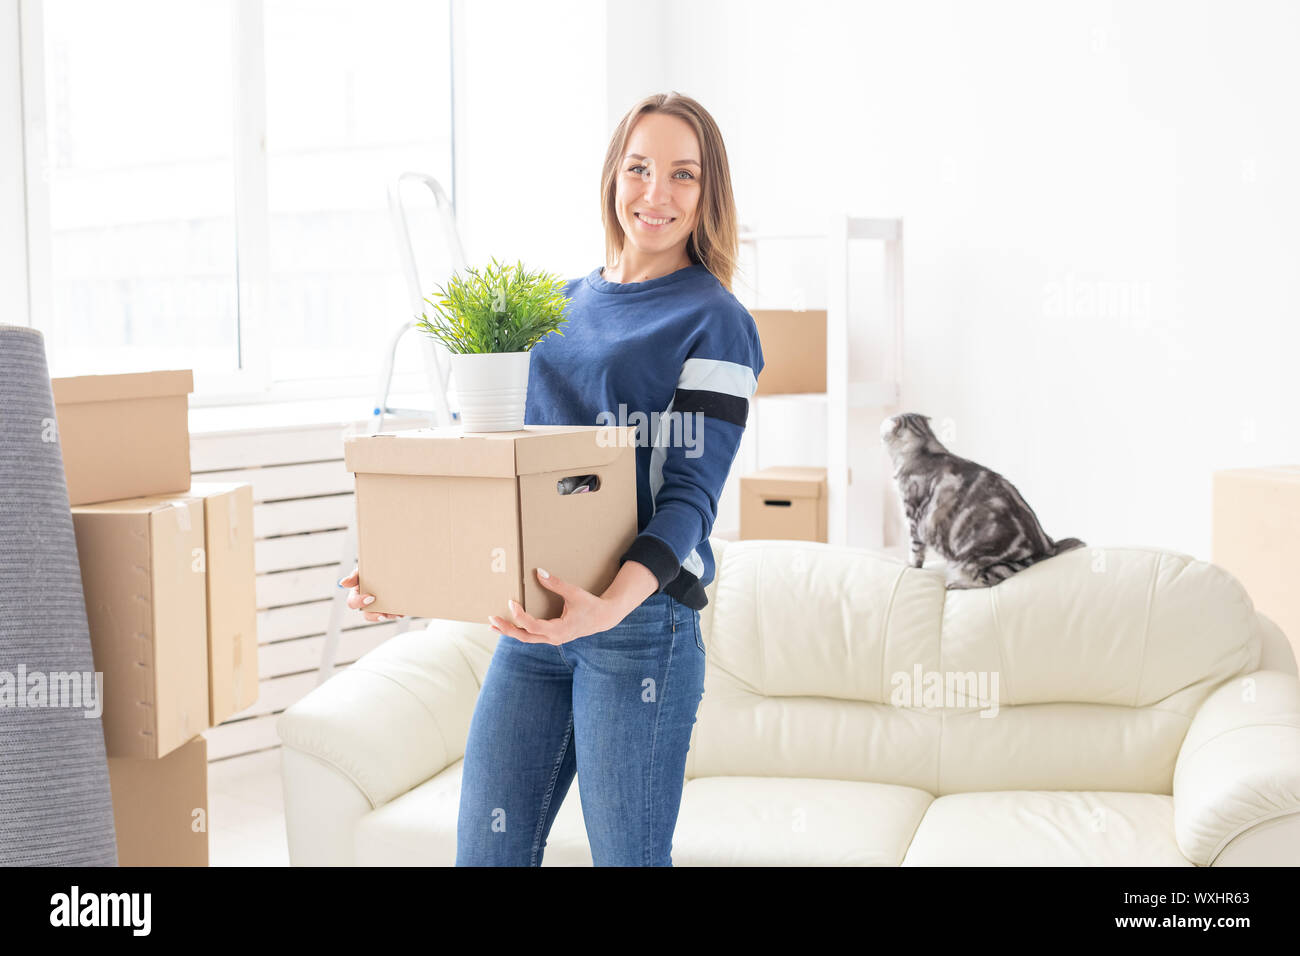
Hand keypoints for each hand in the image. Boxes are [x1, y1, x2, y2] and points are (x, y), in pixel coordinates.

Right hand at [339, 567, 403, 622]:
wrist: (392, 563)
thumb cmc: (373, 566)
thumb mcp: (364, 568)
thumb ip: (355, 575)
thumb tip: (342, 583)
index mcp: (358, 593)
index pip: (353, 603)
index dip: (360, 602)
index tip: (371, 597)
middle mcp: (367, 602)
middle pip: (367, 615)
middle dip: (374, 616)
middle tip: (383, 614)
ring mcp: (380, 605)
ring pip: (381, 616)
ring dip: (388, 616)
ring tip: (395, 613)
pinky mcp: (391, 606)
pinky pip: (393, 614)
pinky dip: (398, 613)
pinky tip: (402, 611)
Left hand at [488, 568, 622, 644]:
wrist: (603, 618)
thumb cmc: (590, 605)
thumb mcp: (574, 593)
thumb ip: (556, 584)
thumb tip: (538, 572)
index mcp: (559, 630)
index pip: (532, 626)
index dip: (519, 616)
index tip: (511, 602)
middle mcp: (553, 638)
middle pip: (524, 637)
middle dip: (507, 628)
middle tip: (492, 619)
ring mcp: (552, 639)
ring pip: (526, 638)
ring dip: (510, 631)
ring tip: (494, 625)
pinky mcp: (551, 636)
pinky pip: (532, 635)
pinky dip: (519, 630)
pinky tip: (509, 625)